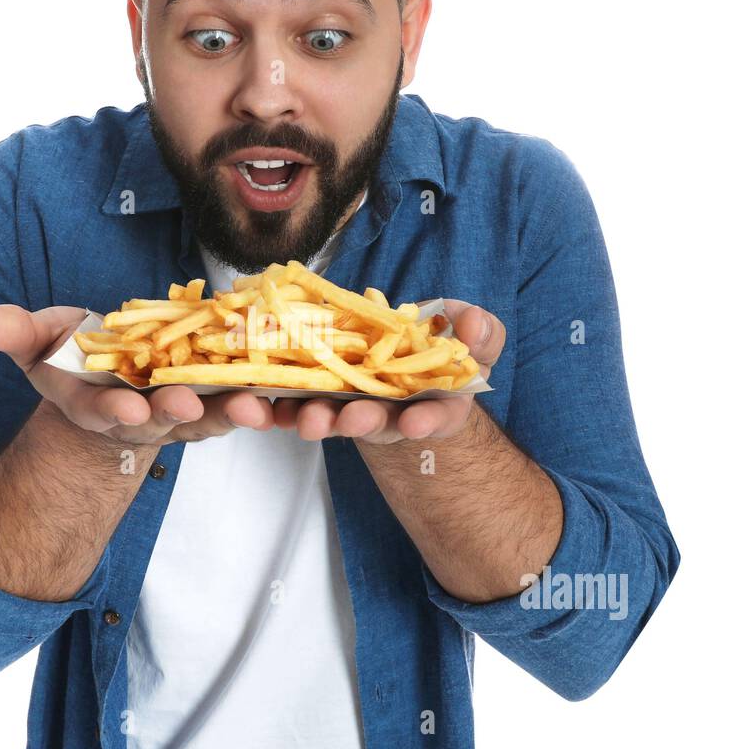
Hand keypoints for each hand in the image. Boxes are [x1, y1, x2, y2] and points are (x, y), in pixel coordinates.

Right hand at [0, 304, 275, 446]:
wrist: (113, 375)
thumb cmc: (71, 357)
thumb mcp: (38, 343)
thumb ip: (16, 333)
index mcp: (97, 404)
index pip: (103, 412)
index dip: (114, 410)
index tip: (126, 409)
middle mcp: (144, 415)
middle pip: (163, 420)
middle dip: (178, 415)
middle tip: (193, 408)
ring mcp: (184, 410)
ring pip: (212, 416)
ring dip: (234, 413)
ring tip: (258, 409)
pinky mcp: (218, 397)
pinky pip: (246, 400)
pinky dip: (269, 401)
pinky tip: (295, 395)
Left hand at [271, 299, 505, 445]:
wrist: (399, 364)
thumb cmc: (441, 353)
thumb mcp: (473, 343)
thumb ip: (482, 335)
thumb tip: (473, 324)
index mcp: (430, 403)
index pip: (432, 417)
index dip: (426, 421)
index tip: (415, 424)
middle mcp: (388, 414)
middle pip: (375, 423)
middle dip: (362, 422)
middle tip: (352, 419)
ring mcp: (349, 408)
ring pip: (332, 419)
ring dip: (318, 420)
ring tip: (306, 419)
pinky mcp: (316, 398)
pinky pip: (296, 406)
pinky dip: (281, 408)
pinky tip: (265, 406)